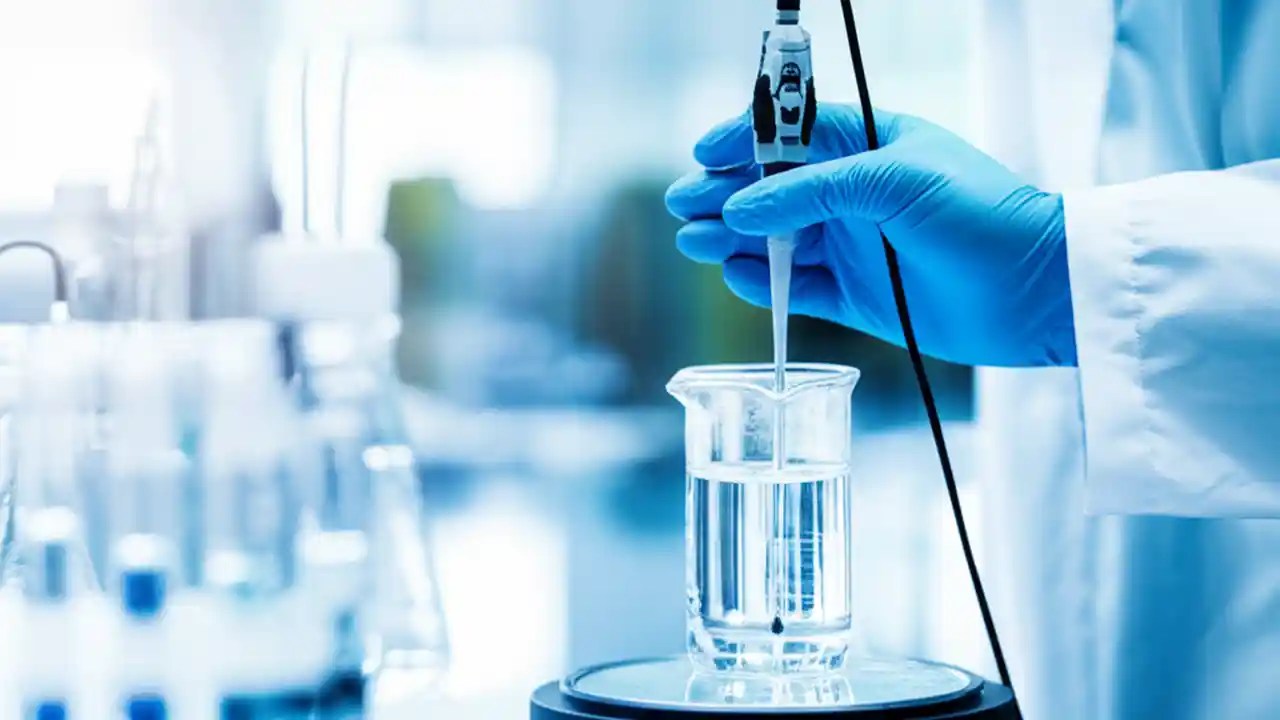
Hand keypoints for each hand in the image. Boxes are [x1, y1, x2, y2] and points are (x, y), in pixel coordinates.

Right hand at [664, 104, 1074, 366]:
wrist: (1034, 291)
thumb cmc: (980, 215)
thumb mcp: (894, 181)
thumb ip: (814, 191)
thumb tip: (742, 207)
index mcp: (867, 144)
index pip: (790, 134)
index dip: (743, 140)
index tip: (705, 154)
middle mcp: (852, 193)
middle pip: (770, 188)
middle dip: (725, 193)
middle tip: (687, 206)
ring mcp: (851, 245)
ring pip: (775, 238)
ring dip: (733, 239)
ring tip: (698, 243)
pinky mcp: (854, 295)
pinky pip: (794, 287)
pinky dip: (764, 283)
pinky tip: (737, 276)